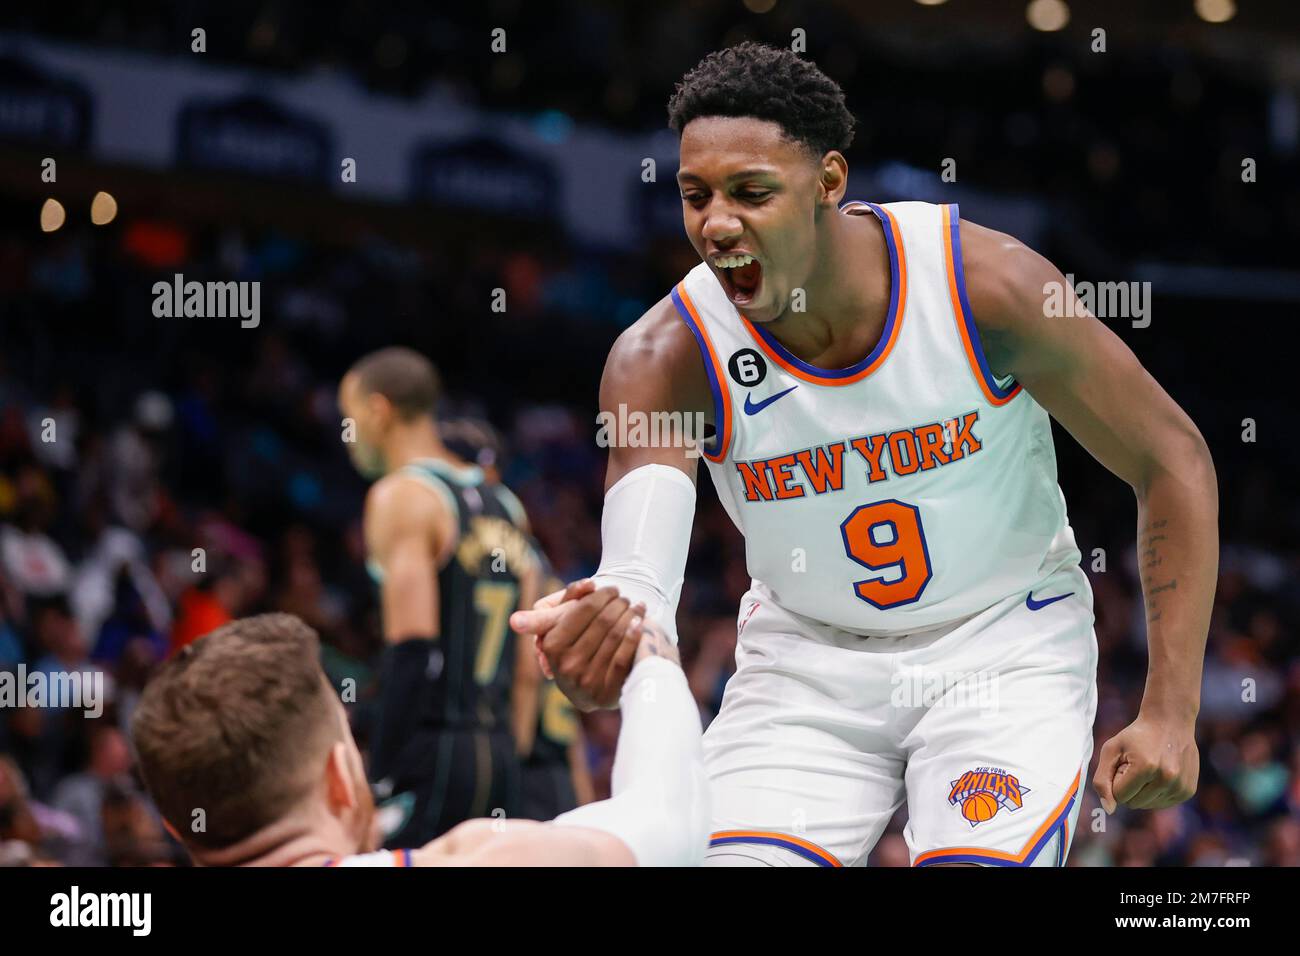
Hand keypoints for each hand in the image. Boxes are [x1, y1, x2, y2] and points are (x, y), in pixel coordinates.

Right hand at [512, 585, 643, 711]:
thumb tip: (528, 614)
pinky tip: (640, 623)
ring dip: (631, 615)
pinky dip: (635, 636)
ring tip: (637, 606)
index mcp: (551, 646)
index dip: (601, 595)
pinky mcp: (606, 694)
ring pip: (616, 636)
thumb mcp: (558, 626)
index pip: (583, 609)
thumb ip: (550, 610)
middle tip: (627, 596)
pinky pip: (623, 659)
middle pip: (603, 621)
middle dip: (619, 604)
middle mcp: (566, 667)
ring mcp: (586, 682)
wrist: (590, 686)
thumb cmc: (575, 644)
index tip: (612, 588)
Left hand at [1092, 712, 1198, 813]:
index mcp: (1145, 767)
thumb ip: (1102, 780)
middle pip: (1133, 803)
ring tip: (1149, 767)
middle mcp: (1166, 779)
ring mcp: (1180, 786)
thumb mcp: (1111, 750)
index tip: (1124, 762)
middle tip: (1137, 764)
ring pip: (1147, 805)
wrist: (1169, 722)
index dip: (1116, 779)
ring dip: (1142, 790)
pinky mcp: (1188, 791)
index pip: (1119, 795)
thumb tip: (1110, 810)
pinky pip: (1161, 804)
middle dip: (1129, 786)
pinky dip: (1155, 793)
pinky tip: (1160, 773)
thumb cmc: (1135, 736)